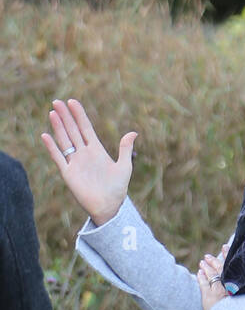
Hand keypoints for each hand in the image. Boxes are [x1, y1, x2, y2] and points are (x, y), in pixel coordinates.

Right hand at [41, 98, 136, 225]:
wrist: (109, 208)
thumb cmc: (118, 189)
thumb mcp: (124, 167)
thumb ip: (125, 149)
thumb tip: (133, 132)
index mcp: (96, 150)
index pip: (85, 128)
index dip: (79, 115)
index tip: (72, 102)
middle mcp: (84, 154)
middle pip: (72, 131)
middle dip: (65, 116)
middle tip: (57, 101)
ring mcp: (75, 163)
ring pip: (64, 141)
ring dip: (58, 127)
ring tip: (52, 112)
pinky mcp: (68, 174)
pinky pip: (58, 158)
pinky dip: (52, 147)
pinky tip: (45, 136)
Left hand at [197, 242, 230, 309]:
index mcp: (238, 284)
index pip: (233, 266)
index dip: (228, 256)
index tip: (225, 247)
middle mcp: (228, 286)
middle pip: (220, 268)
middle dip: (214, 260)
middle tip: (208, 256)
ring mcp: (217, 291)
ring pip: (211, 275)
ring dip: (206, 267)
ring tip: (202, 262)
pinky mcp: (208, 298)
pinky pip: (203, 284)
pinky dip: (201, 277)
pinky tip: (199, 273)